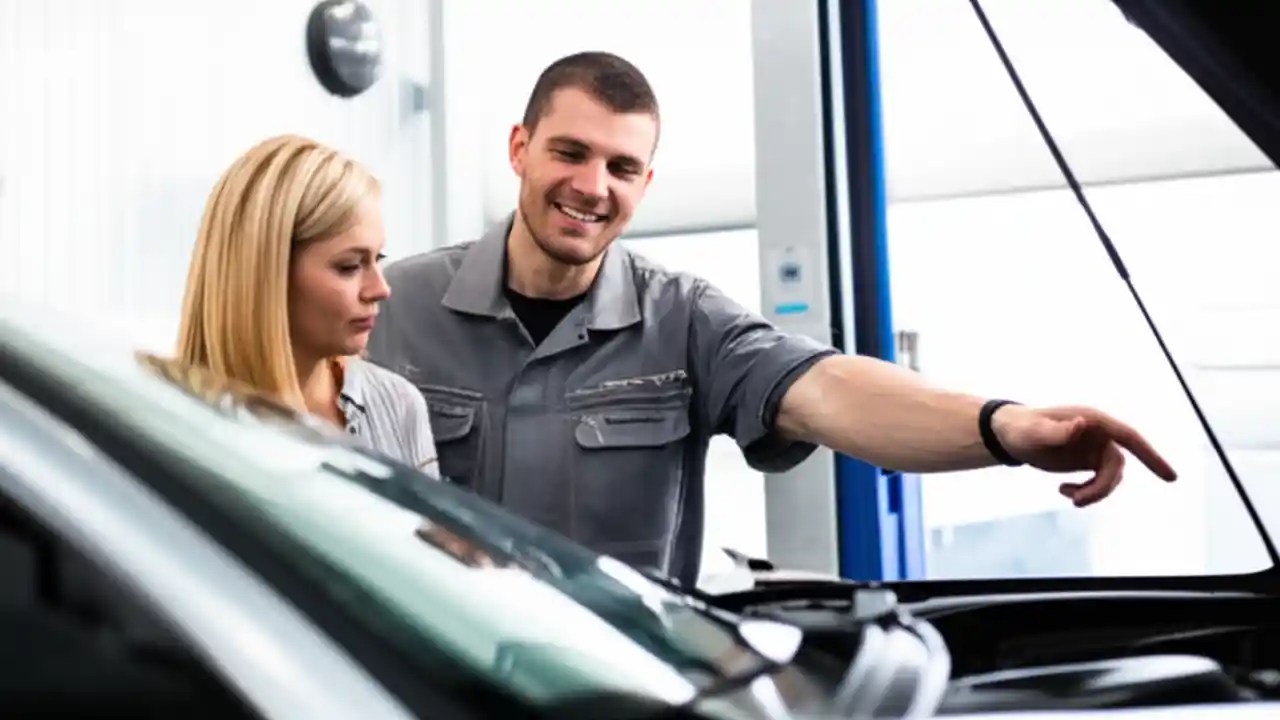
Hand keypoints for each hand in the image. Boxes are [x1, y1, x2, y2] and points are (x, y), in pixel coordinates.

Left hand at [991, 405, 1176, 506]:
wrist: (1009, 434)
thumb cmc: (1021, 428)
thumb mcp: (1033, 431)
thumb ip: (1056, 430)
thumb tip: (1083, 424)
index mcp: (1093, 420)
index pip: (1130, 437)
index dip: (1152, 456)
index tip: (1170, 477)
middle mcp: (1099, 434)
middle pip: (1117, 466)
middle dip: (1102, 487)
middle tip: (1077, 502)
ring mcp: (1095, 448)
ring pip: (1110, 477)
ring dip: (1094, 492)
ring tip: (1068, 496)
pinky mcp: (1087, 461)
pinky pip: (1098, 482)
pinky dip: (1086, 492)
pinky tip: (1064, 492)